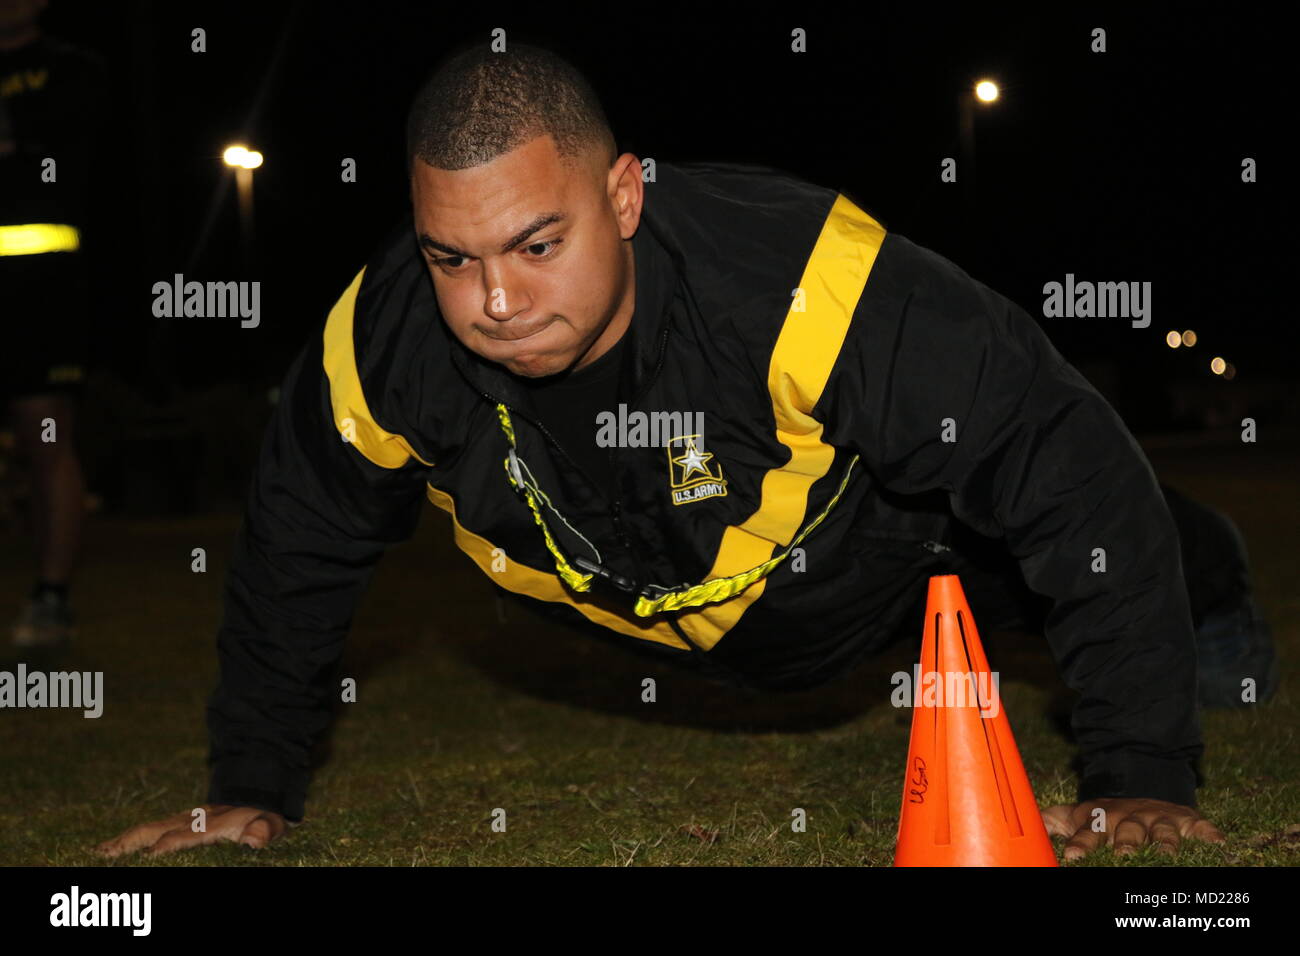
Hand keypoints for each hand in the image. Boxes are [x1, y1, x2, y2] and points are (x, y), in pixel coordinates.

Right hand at [93, 804, 289, 858]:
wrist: (260, 791)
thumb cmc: (264, 814)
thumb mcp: (272, 822)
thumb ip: (263, 829)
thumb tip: (254, 840)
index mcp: (213, 823)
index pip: (185, 836)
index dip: (168, 846)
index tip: (148, 857)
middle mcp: (192, 819)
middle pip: (156, 830)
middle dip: (132, 842)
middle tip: (105, 854)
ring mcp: (183, 818)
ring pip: (148, 828)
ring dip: (123, 840)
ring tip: (99, 851)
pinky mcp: (178, 820)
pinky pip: (150, 828)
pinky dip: (129, 837)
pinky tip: (111, 847)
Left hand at [1040, 798, 1224, 860]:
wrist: (1139, 780)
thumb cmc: (1103, 812)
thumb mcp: (1076, 813)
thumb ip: (1052, 820)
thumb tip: (1022, 822)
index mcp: (1099, 820)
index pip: (1087, 834)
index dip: (1080, 844)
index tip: (1072, 856)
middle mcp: (1128, 819)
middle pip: (1126, 833)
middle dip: (1123, 844)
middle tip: (1122, 856)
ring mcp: (1157, 818)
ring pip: (1161, 830)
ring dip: (1162, 841)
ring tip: (1165, 854)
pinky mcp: (1184, 818)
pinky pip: (1199, 825)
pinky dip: (1208, 832)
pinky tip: (1217, 842)